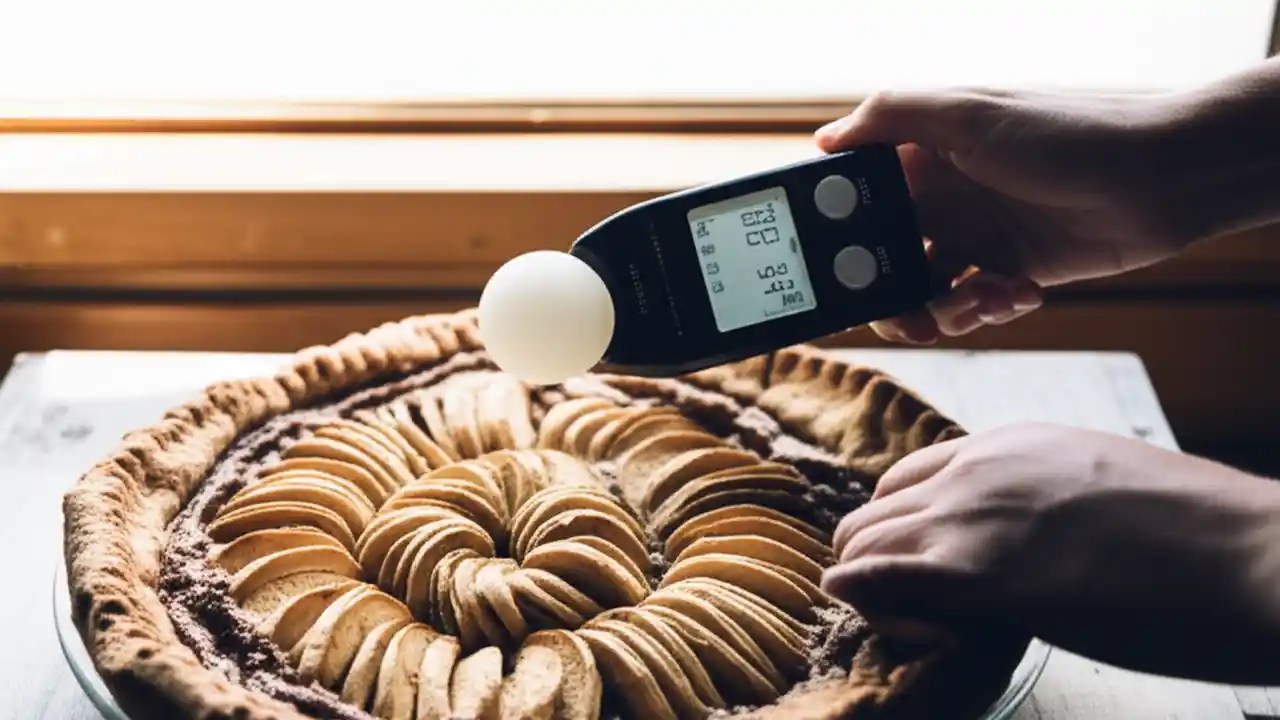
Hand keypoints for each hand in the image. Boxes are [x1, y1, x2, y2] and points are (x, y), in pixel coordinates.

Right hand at [816, 89, 1199, 342]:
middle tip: (900, 311)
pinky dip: (984, 311)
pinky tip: (1019, 293)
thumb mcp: (970, 114)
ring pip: (920, 293)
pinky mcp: (1009, 272)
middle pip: (878, 258)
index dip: (836, 233)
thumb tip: (822, 141)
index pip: (854, 197)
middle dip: (881, 290)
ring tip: (978, 301)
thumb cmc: (1070, 133)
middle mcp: (941, 196)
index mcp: (920, 155)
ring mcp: (974, 237)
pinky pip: (970, 307)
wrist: (1164, 177)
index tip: (831, 266)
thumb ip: (890, 117)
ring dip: (938, 310)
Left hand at [822, 423, 1279, 683]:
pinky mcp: (975, 576)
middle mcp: (972, 471)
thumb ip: (1035, 504)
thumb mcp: (1095, 487)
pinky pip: (876, 581)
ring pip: (859, 548)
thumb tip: (1018, 540)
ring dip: (874, 591)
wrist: (1247, 555)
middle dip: (877, 566)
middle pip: (870, 517)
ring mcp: (968, 519)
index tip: (936, 576)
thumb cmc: (1192, 534)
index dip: (906, 534)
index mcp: (1003, 445)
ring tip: (931, 627)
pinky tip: (906, 626)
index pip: (905, 483)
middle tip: (925, 613)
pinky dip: (868, 603)